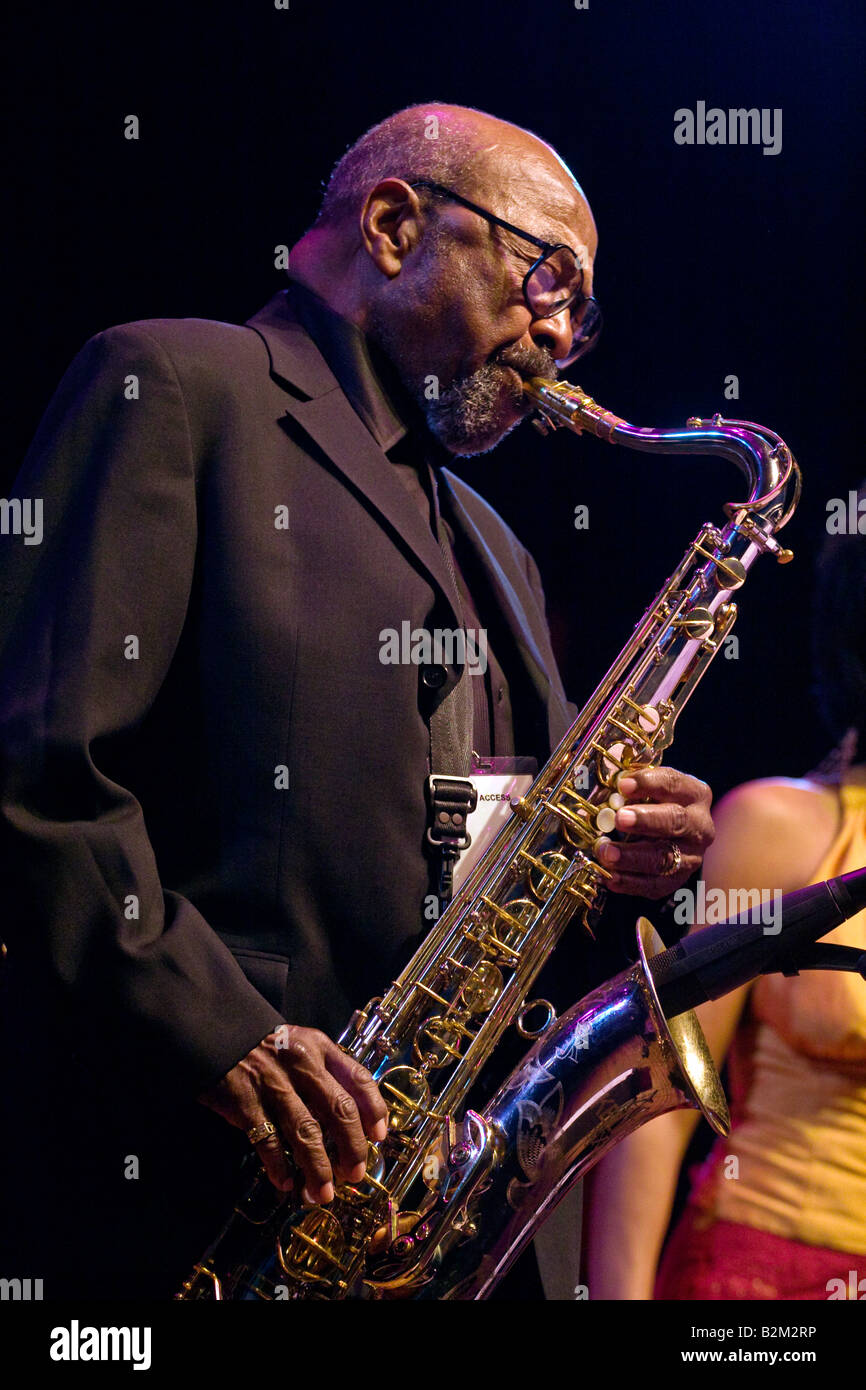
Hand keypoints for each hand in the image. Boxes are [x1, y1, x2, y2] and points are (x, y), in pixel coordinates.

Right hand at [197, 1025, 388, 1202]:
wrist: (216, 1033)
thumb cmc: (265, 1046)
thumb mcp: (300, 1045)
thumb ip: (324, 1072)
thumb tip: (349, 1120)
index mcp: (320, 1048)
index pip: (358, 1078)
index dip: (374, 1109)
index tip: (379, 1137)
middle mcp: (302, 1065)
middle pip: (339, 1110)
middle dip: (352, 1147)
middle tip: (355, 1174)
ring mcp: (274, 1083)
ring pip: (306, 1132)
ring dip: (318, 1168)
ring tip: (322, 1193)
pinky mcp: (245, 1102)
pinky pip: (268, 1141)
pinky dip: (278, 1166)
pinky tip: (285, 1183)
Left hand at [597, 766, 713, 897]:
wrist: (668, 835)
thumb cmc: (652, 804)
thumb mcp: (646, 789)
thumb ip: (629, 787)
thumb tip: (605, 788)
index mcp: (694, 794)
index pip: (673, 784)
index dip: (648, 783)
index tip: (623, 785)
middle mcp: (699, 825)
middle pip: (675, 821)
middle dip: (646, 820)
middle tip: (619, 819)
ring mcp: (691, 855)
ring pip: (665, 858)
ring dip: (632, 856)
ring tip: (605, 852)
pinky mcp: (677, 879)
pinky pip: (655, 885)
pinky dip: (630, 882)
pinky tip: (609, 876)